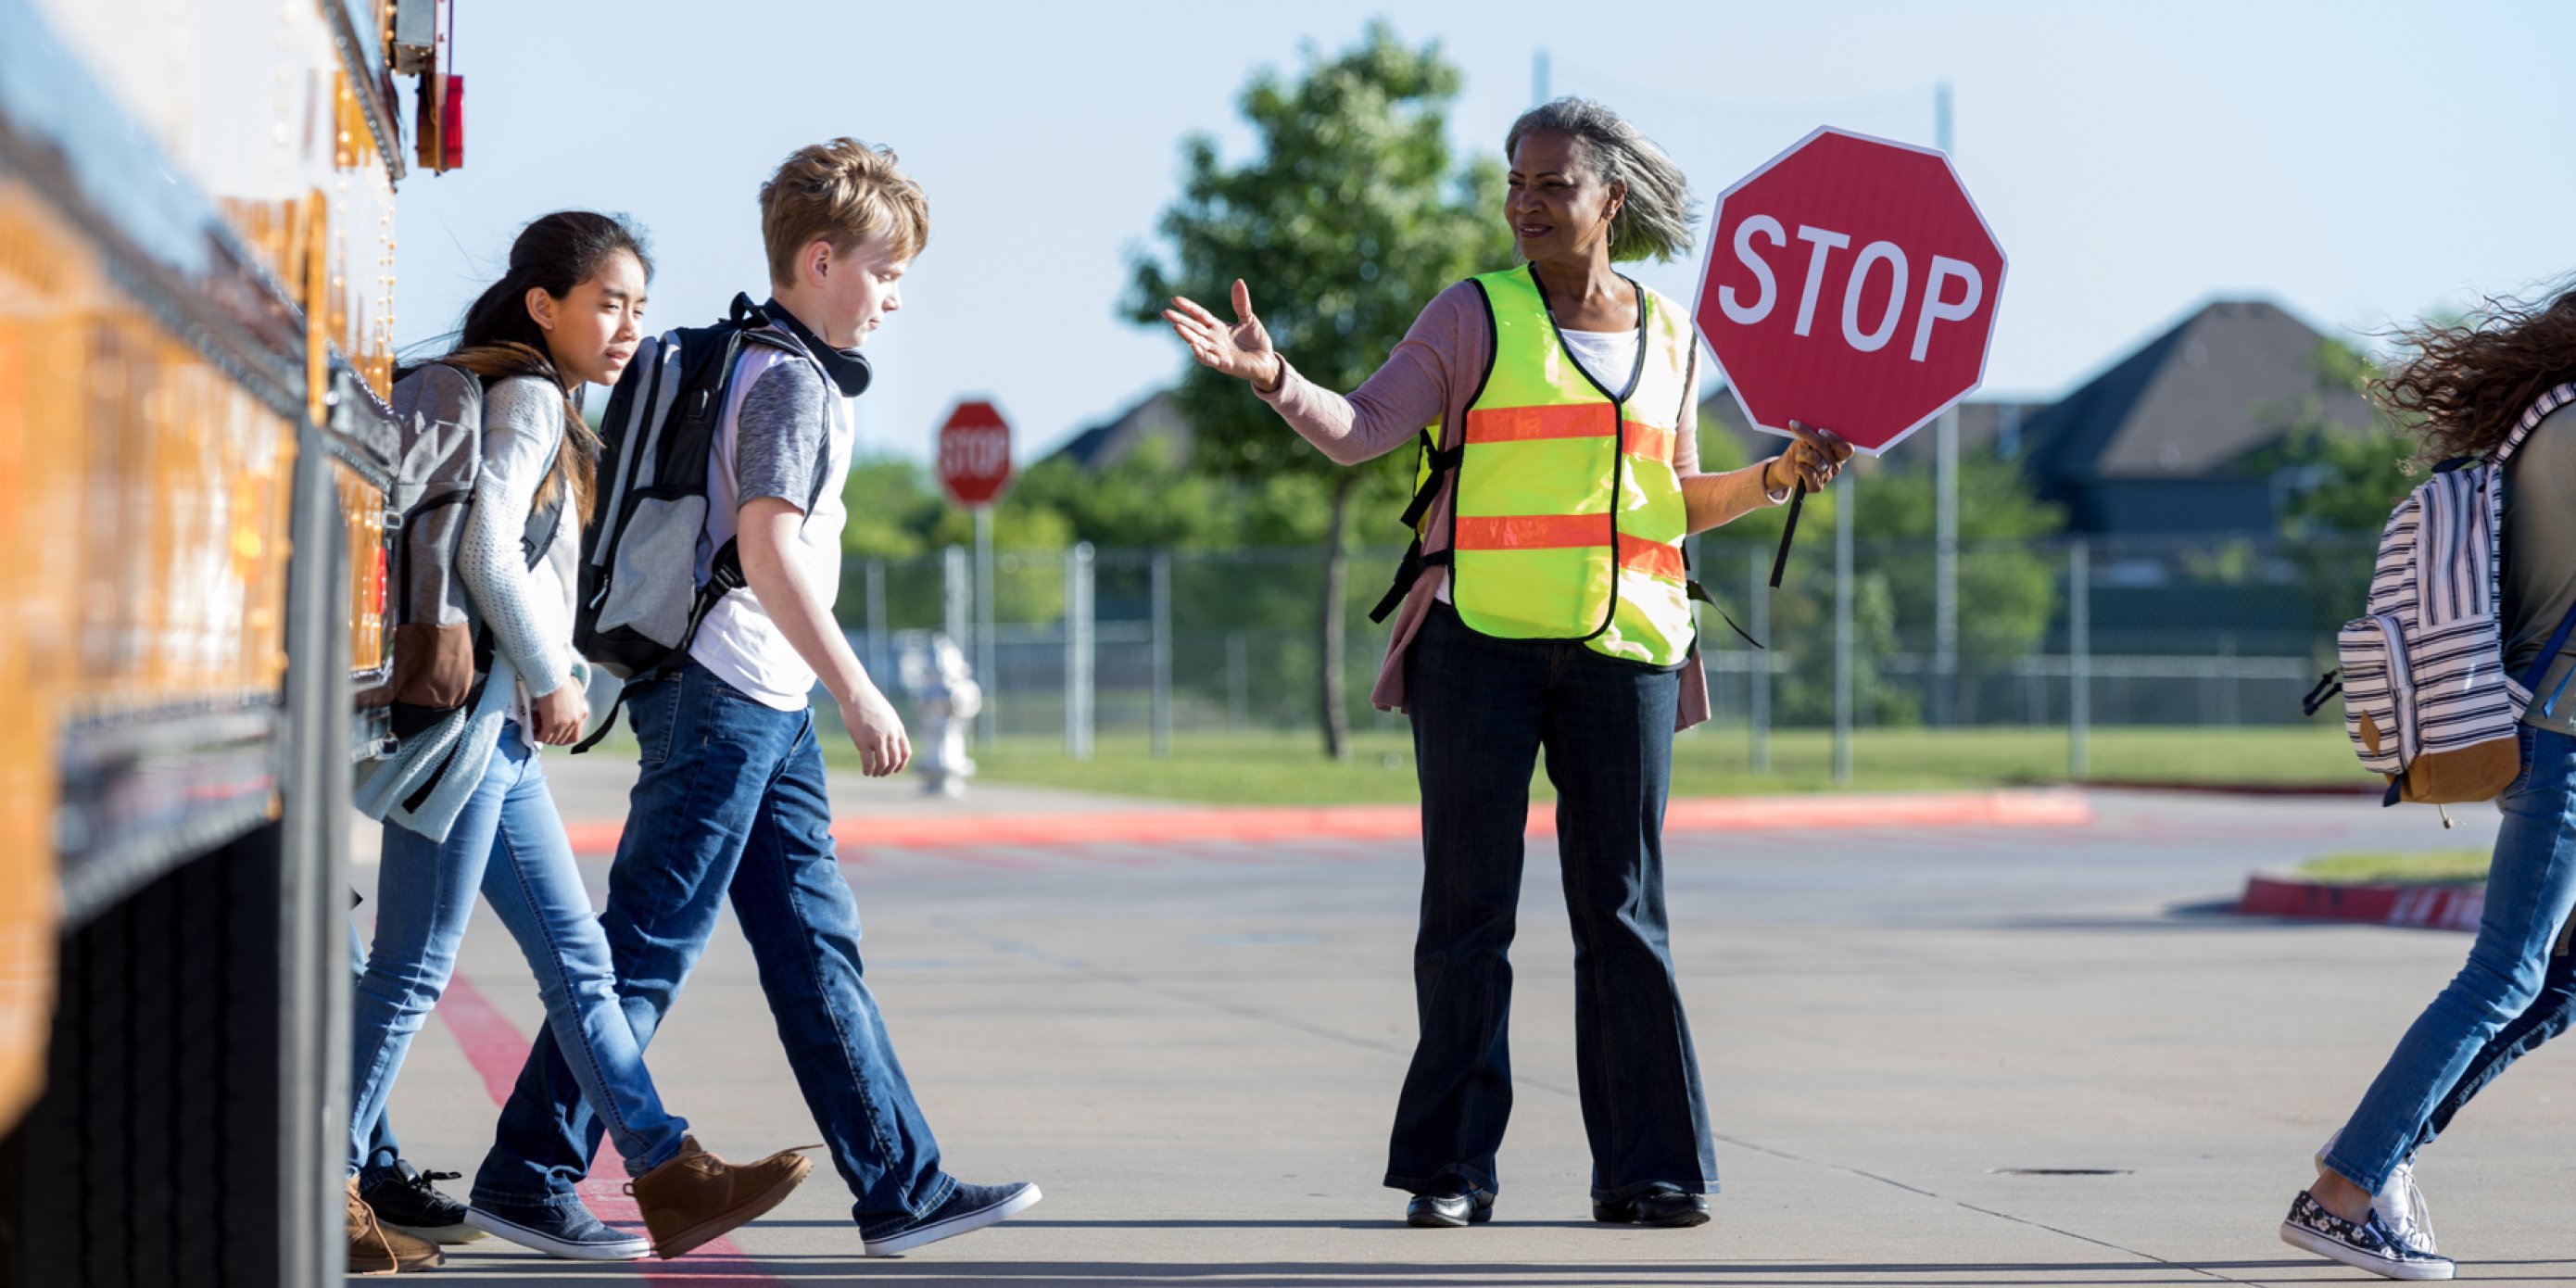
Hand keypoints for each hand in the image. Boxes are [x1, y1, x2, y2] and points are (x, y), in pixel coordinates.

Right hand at [528, 682, 590, 745]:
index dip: (563, 738)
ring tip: (536, 726)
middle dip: (552, 737)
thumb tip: (570, 702)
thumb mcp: (575, 688)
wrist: (553, 675)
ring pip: (553, 739)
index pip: (575, 735)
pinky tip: (532, 731)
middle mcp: (576, 720)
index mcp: (583, 712)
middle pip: (563, 739)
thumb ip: (575, 699)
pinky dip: (537, 736)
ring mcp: (565, 723)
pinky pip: (543, 737)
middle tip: (542, 730)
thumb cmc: (561, 678)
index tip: (555, 735)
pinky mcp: (553, 724)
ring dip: (543, 736)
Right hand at [840, 684, 912, 777]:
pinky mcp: (863, 741)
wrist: (857, 694)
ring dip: (879, 772)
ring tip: (873, 773)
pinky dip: (868, 770)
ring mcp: (877, 739)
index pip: (906, 752)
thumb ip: (891, 727)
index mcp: (898, 729)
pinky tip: (865, 772)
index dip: (902, 764)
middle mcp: (890, 735)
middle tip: (882, 773)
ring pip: (883, 763)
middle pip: (895, 760)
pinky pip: (868, 762)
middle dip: (889, 770)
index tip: (896, 769)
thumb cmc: (869, 702)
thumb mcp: (887, 714)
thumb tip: (889, 737)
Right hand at [1162, 279, 1282, 390]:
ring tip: (1176, 327)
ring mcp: (1218, 352)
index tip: (1175, 299)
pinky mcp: (1226, 364)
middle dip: (1180, 320)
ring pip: (1198, 343)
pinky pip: (1211, 359)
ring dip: (1187, 336)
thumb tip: (1238, 281)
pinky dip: (1202, 354)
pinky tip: (1194, 347)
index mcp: (1217, 327)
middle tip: (1165, 312)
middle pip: (1194, 328)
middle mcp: (1214, 339)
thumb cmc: (1256, 341)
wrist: (1267, 361)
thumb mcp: (1248, 318)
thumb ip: (1241, 303)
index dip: (1188, 307)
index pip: (1199, 315)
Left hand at [1764, 420, 1854, 494]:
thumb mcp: (1806, 439)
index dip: (1835, 439)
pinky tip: (1797, 467)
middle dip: (1808, 436)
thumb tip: (1816, 430)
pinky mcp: (1816, 487)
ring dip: (1801, 454)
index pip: (1847, 449)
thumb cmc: (1799, 450)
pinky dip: (1799, 467)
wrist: (1785, 467)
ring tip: (1798, 457)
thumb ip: (1815, 436)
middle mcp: (1835, 466)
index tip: (1820, 430)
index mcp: (1838, 454)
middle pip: (1825, 448)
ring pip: (1815, 458)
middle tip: (1794, 426)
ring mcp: (1826, 477)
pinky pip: (1809, 473)